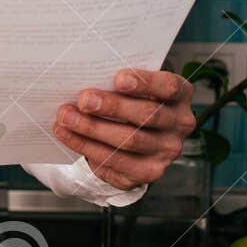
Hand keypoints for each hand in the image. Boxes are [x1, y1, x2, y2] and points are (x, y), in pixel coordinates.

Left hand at [52, 69, 196, 190]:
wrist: (134, 138)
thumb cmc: (130, 100)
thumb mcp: (133, 86)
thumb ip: (119, 81)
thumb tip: (85, 74)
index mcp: (181, 95)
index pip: (169, 87)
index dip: (145, 82)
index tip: (117, 78)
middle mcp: (180, 124)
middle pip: (147, 115)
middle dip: (112, 107)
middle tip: (83, 99)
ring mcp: (166, 151)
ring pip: (129, 140)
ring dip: (92, 128)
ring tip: (66, 116)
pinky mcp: (149, 172)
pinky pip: (116, 161)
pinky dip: (86, 146)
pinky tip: (66, 134)